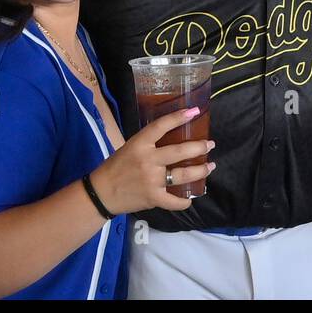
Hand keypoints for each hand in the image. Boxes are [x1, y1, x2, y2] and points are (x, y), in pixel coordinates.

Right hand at [89, 107, 214, 215]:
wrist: (101, 193)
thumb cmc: (116, 167)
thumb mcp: (130, 147)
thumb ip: (149, 143)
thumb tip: (173, 137)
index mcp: (140, 144)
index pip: (161, 126)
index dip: (178, 117)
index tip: (194, 111)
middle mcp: (148, 160)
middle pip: (180, 151)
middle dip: (199, 147)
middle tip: (210, 144)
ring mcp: (152, 180)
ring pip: (183, 174)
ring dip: (200, 170)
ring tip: (209, 166)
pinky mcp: (153, 198)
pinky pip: (174, 200)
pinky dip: (184, 200)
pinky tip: (191, 197)